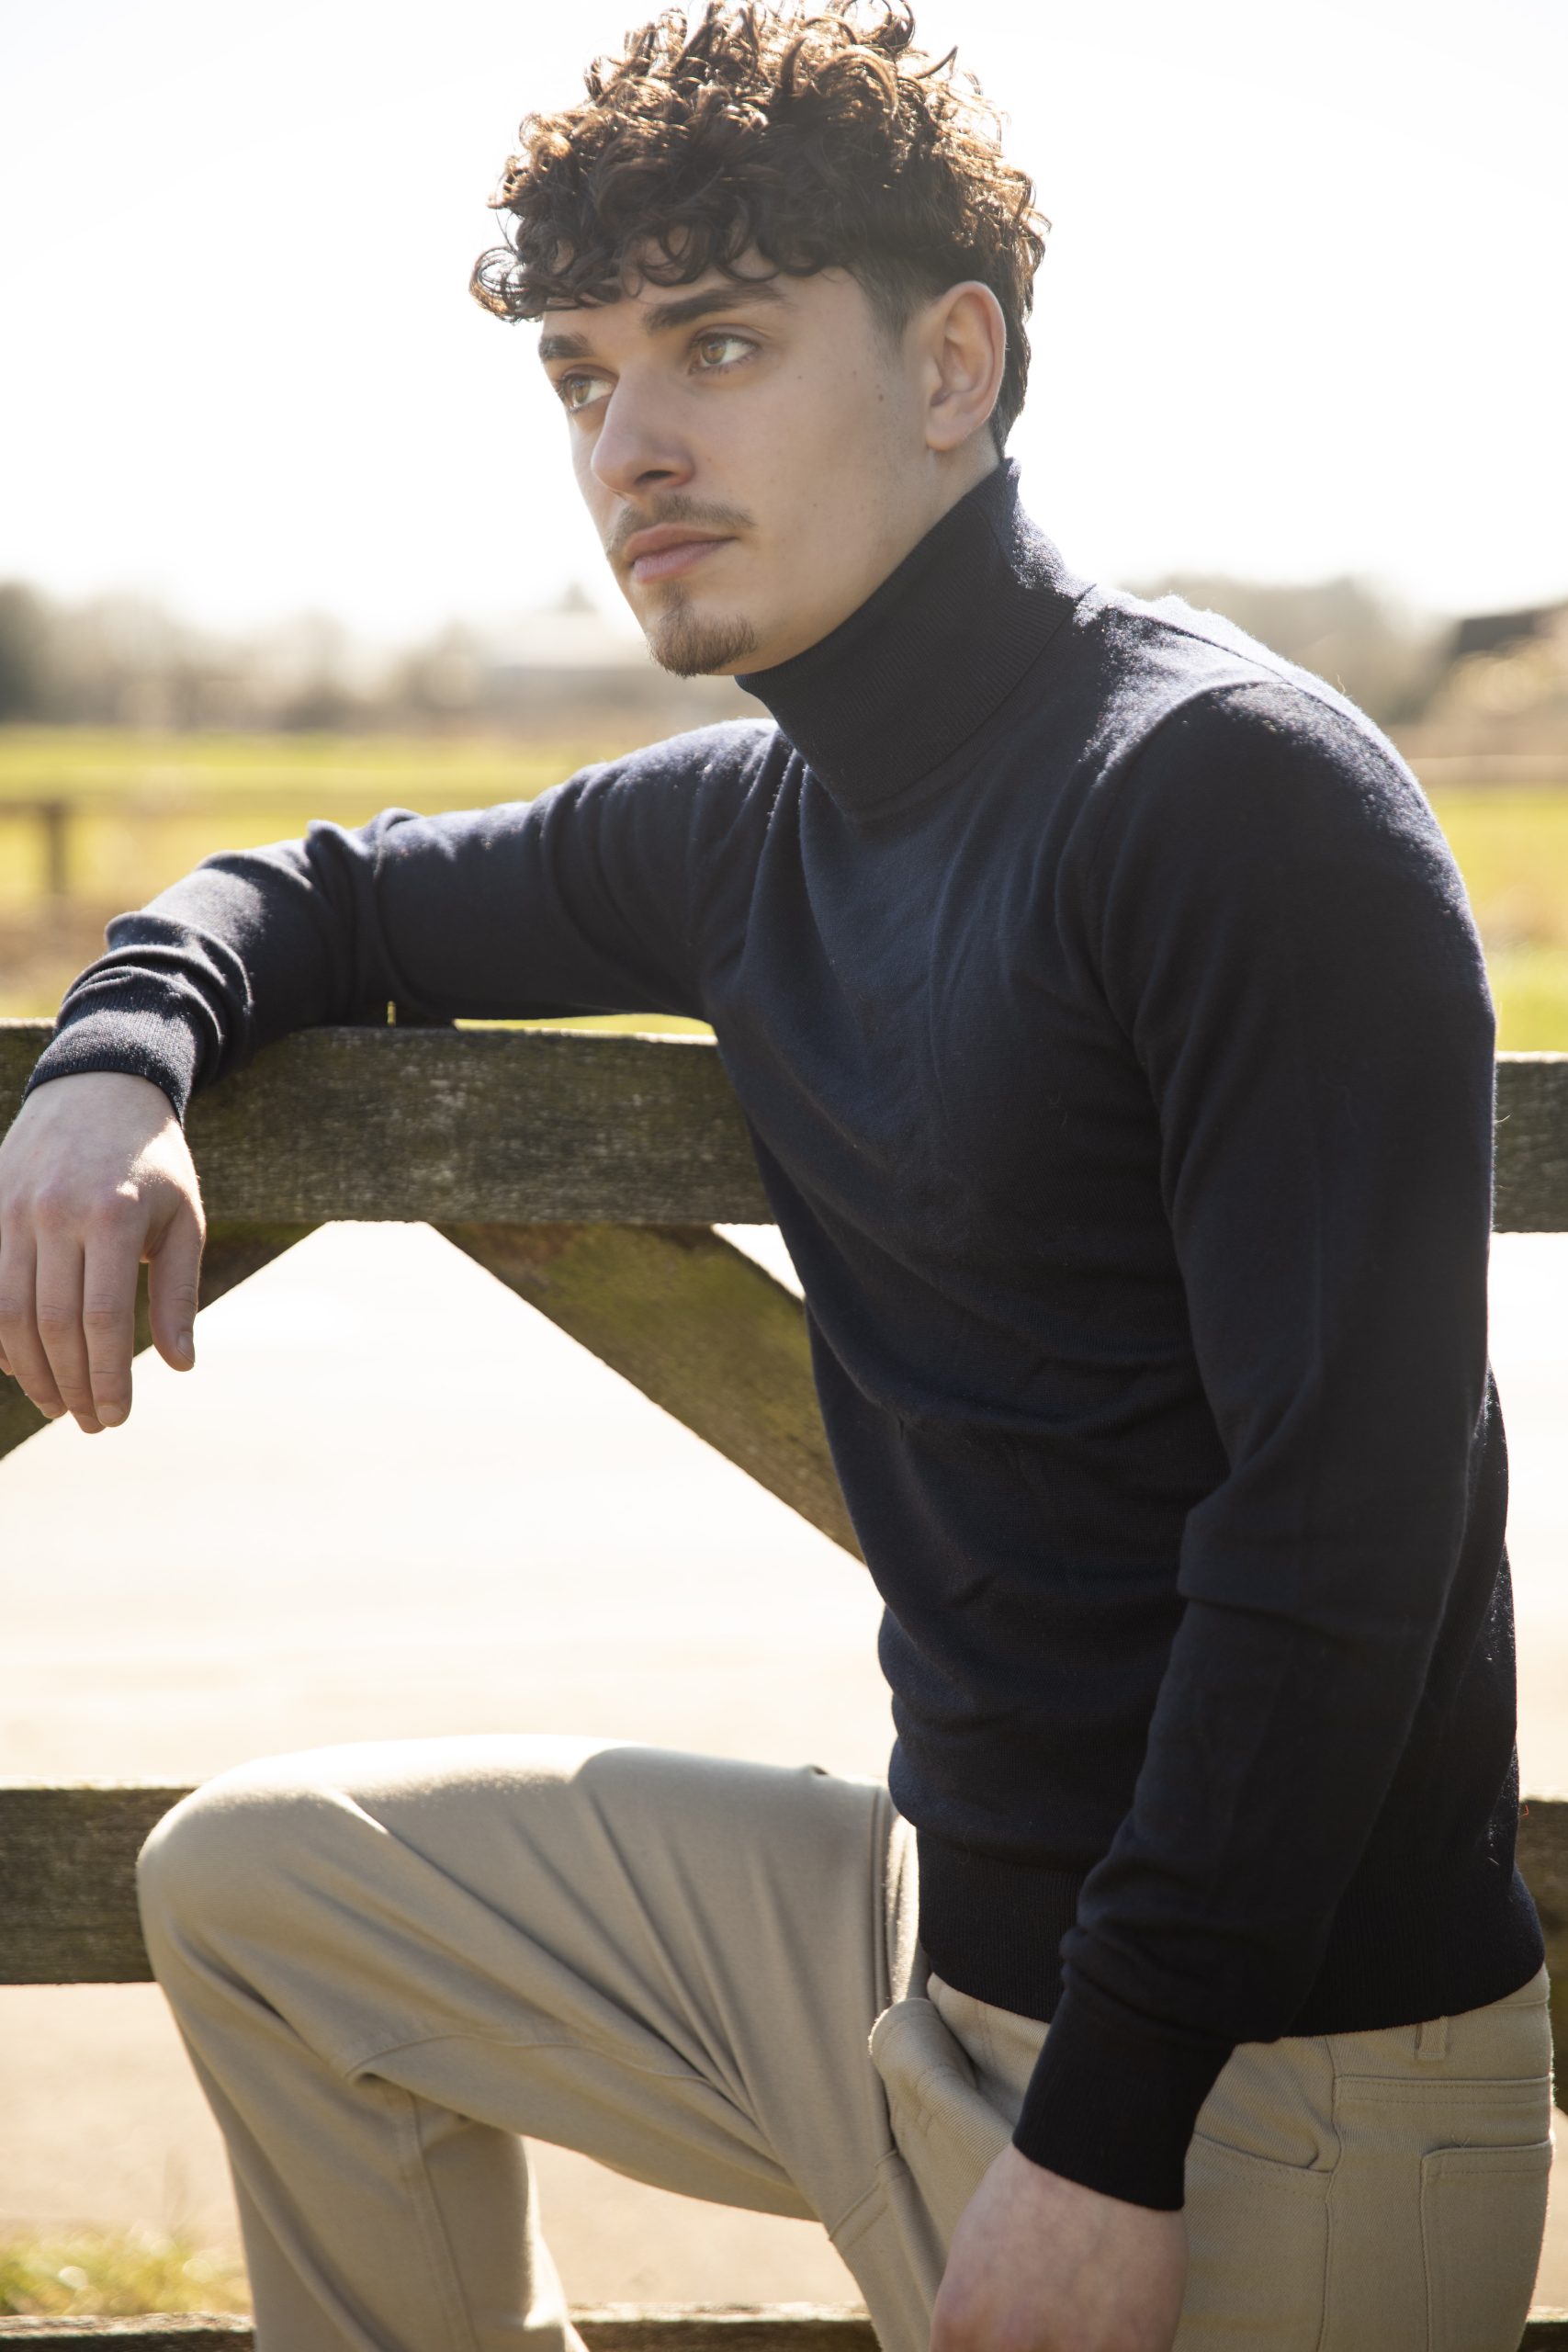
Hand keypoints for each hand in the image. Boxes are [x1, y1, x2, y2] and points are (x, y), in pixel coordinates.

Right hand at [0, 1071, 204, 1432]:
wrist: (99, 1088)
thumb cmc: (153, 1163)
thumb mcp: (184, 1219)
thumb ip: (178, 1293)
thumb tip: (179, 1365)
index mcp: (113, 1215)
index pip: (103, 1320)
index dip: (106, 1378)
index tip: (116, 1417)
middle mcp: (55, 1213)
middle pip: (51, 1324)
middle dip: (69, 1385)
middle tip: (88, 1423)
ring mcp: (11, 1209)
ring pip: (7, 1312)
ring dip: (29, 1371)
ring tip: (55, 1403)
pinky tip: (16, 1364)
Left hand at [932, 2143, 1185, 2351]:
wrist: (1099, 2141)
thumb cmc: (1032, 2190)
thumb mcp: (972, 2255)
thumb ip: (972, 2327)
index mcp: (960, 2324)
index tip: (1014, 2347)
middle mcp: (1007, 2345)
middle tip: (1051, 2329)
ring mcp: (1072, 2351)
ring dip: (1078, 2350)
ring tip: (1083, 2322)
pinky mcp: (1132, 2349)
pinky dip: (1121, 2350)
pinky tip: (1120, 2325)